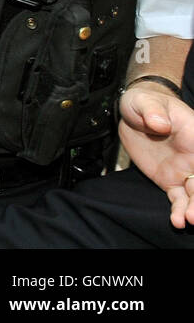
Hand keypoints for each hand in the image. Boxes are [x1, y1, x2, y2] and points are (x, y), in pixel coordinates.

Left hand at [119, 85, 193, 227]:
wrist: (134, 112)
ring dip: (193, 208)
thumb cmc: (145, 103)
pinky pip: (178, 198)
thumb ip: (152, 111)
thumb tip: (159, 123)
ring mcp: (183, 170)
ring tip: (187, 220)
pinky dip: (179, 210)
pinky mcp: (169, 180)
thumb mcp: (145, 101)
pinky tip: (177, 220)